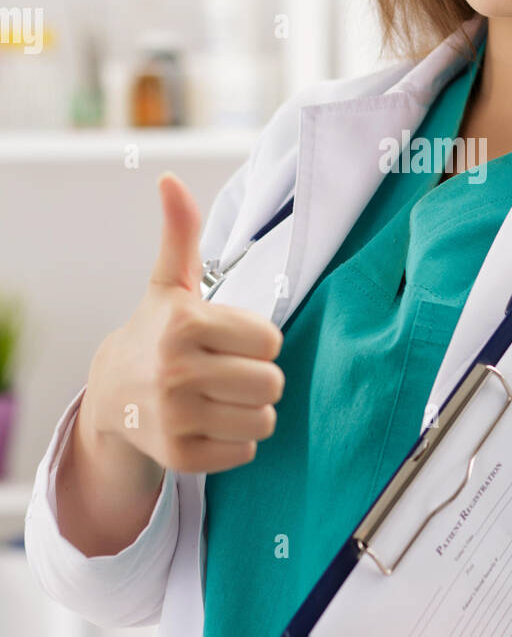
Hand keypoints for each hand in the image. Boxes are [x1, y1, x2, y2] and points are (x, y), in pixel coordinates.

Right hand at [80, 171, 285, 474]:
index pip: (271, 340)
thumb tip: (169, 179)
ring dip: (251, 409)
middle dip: (258, 376)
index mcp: (185, 325)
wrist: (112, 394)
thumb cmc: (157, 332)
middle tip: (229, 370)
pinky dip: (235, 440)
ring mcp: (176, 418)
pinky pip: (247, 451)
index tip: (229, 339)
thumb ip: (180, 233)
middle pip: (273, 382)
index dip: (257, 339)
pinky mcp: (180, 456)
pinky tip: (208, 422)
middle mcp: (176, 372)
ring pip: (264, 419)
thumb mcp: (170, 283)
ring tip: (221, 396)